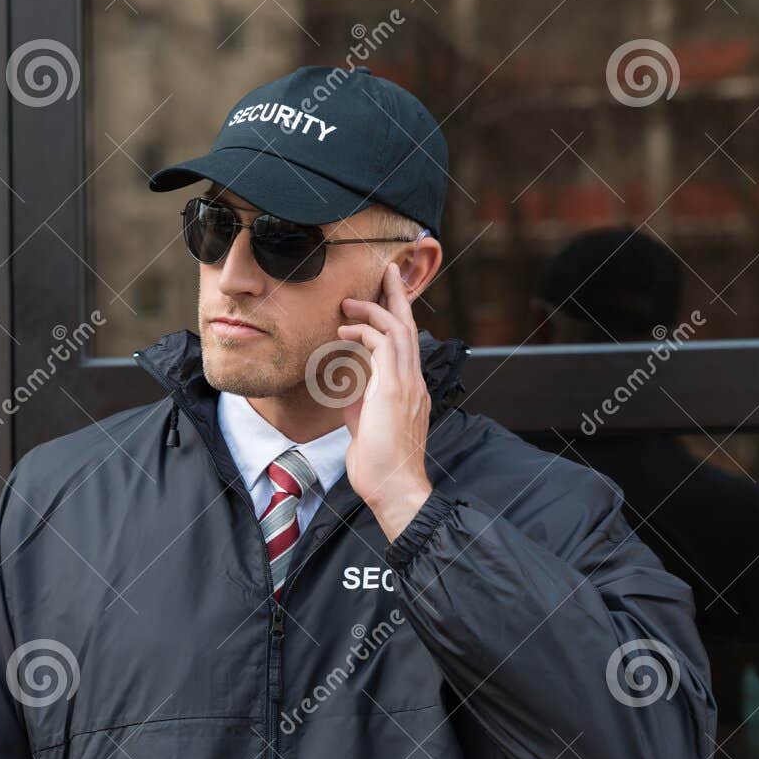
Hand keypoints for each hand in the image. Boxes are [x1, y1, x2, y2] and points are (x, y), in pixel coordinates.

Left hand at [338, 261, 433, 542]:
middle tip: (387, 270)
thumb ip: (359, 406)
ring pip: (399, 328)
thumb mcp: (365, 428)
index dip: (396, 319)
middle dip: (397, 296)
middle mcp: (414, 382)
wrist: (394, 487)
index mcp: (410, 391)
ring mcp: (408, 383)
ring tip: (351, 300)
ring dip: (376, 307)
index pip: (406, 345)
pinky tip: (344, 330)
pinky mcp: (395, 387)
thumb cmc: (381, 467)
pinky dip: (364, 330)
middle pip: (409, 326)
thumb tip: (347, 392)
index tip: (384, 300)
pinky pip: (383, 343)